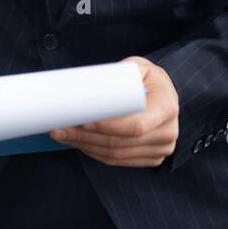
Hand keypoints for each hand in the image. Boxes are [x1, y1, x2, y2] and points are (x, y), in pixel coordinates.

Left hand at [49, 56, 178, 166]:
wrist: (162, 92)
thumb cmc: (145, 78)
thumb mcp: (136, 68)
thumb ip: (118, 76)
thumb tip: (85, 87)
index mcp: (166, 107)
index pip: (135, 126)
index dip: (107, 127)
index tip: (82, 121)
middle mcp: (168, 131)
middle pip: (120, 143)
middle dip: (86, 137)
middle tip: (60, 128)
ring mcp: (162, 148)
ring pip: (115, 154)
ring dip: (84, 146)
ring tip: (62, 134)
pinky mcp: (152, 157)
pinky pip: (118, 160)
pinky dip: (94, 153)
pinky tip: (78, 143)